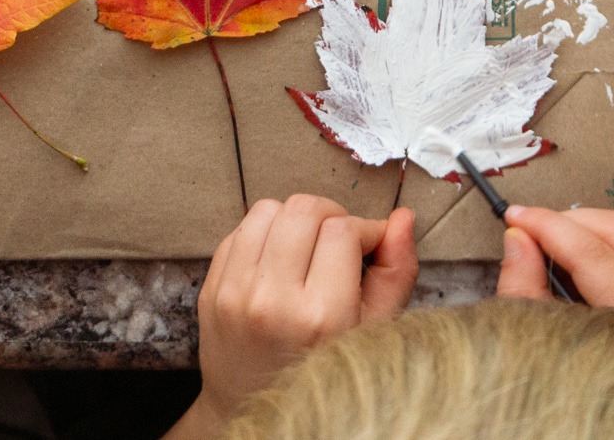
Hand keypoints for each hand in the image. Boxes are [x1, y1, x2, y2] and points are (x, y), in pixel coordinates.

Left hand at [172, 195, 416, 436]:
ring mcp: (234, 293)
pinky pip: (239, 229)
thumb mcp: (373, 330)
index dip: (364, 228)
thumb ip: (396, 272)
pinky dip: (263, 234)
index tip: (369, 243)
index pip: (344, 230)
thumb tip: (402, 218)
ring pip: (268, 209)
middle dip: (330, 215)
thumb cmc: (321, 369)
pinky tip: (277, 261)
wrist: (255, 404)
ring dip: (293, 220)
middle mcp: (272, 302)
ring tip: (306, 248)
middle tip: (339, 242)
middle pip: (303, 209)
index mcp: (321, 317)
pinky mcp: (211, 288)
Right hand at [498, 205, 613, 353]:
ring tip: (556, 245)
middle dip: (569, 220)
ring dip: (590, 230)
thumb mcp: (547, 343)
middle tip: (532, 225)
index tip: (518, 216)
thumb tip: (519, 237)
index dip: (547, 225)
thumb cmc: (595, 388)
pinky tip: (589, 264)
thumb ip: (527, 286)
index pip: (591, 252)